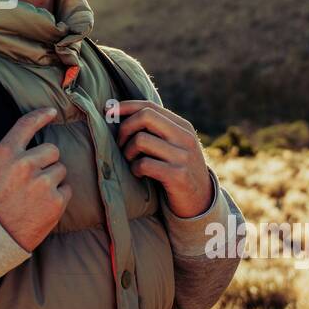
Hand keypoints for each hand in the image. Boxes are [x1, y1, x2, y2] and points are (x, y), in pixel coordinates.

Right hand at [0, 107, 72, 251]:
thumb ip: (11, 155)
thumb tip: (33, 144)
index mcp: (5, 154)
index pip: (26, 125)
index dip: (41, 116)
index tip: (51, 112)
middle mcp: (24, 164)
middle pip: (52, 150)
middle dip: (48, 161)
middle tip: (35, 179)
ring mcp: (42, 183)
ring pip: (61, 170)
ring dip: (53, 180)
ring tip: (35, 196)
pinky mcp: (55, 201)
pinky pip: (67, 190)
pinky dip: (58, 197)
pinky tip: (42, 207)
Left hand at [114, 100, 212, 217]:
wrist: (200, 202)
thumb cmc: (176, 169)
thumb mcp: (173, 146)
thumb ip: (156, 130)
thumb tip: (118, 112)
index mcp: (182, 126)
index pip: (149, 106)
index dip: (125, 107)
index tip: (108, 112)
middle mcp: (185, 138)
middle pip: (145, 117)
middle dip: (125, 128)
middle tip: (121, 144)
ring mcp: (183, 156)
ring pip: (141, 140)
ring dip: (128, 152)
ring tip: (132, 161)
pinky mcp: (178, 175)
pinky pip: (144, 164)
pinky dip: (135, 169)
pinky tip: (139, 174)